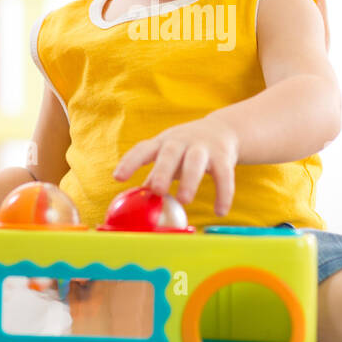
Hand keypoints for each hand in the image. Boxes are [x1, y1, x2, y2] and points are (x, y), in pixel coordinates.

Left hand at [113, 116, 238, 215]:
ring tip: (184, 201)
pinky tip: (220, 211)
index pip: (143, 149)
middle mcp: (182, 142)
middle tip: (156, 190)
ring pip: (196, 161)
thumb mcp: (168, 156)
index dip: (130, 162)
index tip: (118, 177)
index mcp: (163, 143)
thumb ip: (154, 176)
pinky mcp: (224, 156)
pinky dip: (223, 193)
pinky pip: (224, 175)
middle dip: (162, 170)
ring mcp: (203, 147)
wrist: (223, 130)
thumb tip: (136, 200)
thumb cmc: (186, 149)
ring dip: (189, 180)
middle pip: (169, 153)